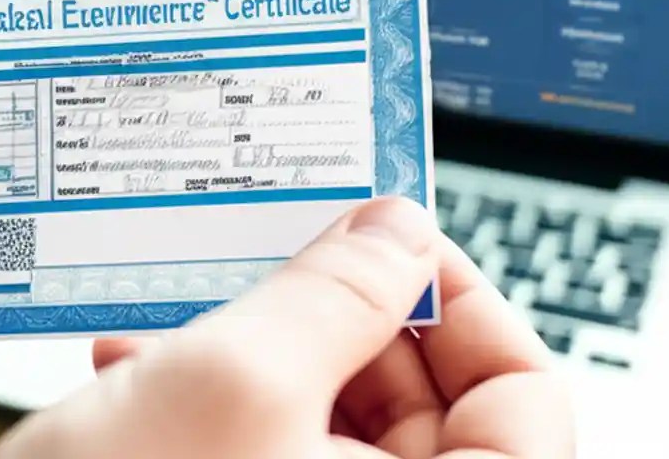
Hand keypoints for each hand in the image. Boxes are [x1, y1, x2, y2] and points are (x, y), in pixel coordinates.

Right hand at [0, 198, 572, 458]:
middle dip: (343, 316)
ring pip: (331, 421)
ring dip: (265, 349)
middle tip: (288, 254)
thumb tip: (397, 231)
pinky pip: (267, 450)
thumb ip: (334, 294)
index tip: (398, 237)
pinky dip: (217, 399)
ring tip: (196, 310)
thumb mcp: (231, 382)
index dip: (465, 300)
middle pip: (426, 405)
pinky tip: (143, 370)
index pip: (524, 396)